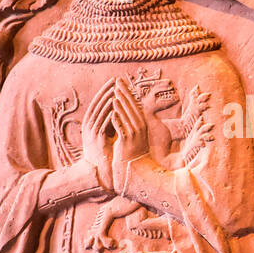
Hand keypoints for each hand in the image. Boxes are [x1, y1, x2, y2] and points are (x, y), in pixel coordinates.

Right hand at [81, 79, 115, 192]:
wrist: (101, 173)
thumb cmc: (105, 154)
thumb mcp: (106, 135)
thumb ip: (110, 123)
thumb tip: (118, 109)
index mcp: (91, 125)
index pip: (97, 103)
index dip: (105, 91)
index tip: (114, 81)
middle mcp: (89, 127)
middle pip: (97, 105)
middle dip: (106, 92)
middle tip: (115, 80)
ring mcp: (92, 134)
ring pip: (99, 113)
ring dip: (107, 100)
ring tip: (116, 89)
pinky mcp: (98, 141)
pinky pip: (102, 124)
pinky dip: (108, 114)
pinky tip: (115, 106)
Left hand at [111, 78, 149, 194]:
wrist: (137, 170)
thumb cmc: (133, 153)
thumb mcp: (134, 136)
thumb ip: (129, 124)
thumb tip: (123, 112)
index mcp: (140, 125)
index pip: (134, 105)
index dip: (128, 93)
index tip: (121, 83)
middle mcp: (139, 128)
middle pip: (132, 107)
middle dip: (124, 94)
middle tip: (118, 82)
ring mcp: (134, 135)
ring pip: (127, 116)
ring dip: (121, 104)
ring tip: (114, 93)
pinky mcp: (127, 142)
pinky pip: (122, 128)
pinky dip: (118, 119)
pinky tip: (112, 111)